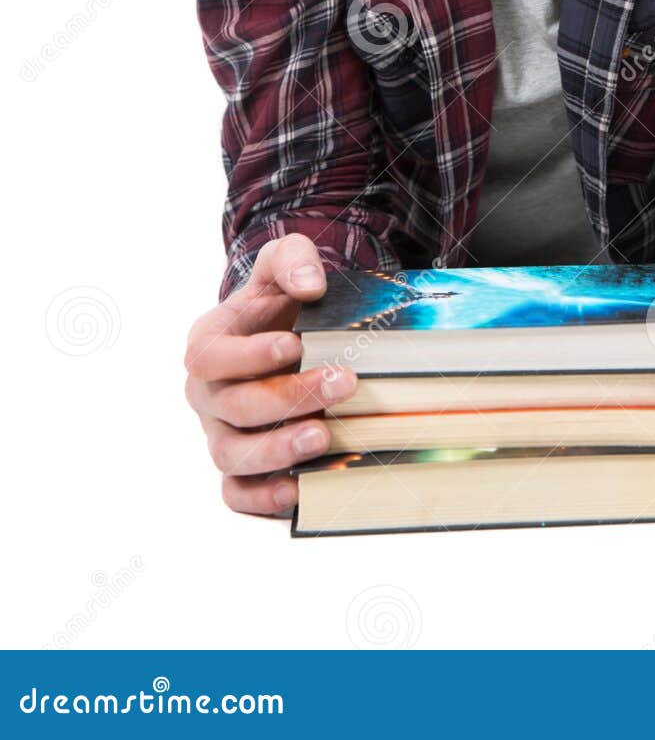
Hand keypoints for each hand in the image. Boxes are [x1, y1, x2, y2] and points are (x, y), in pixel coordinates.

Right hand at [184, 236, 356, 516]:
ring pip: (232, 455)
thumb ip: (293, 260)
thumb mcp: (284, 262)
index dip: (250, 356)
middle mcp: (207, 395)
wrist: (287, 332)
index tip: (296, 344)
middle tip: (342, 382)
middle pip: (233, 407)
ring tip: (324, 436)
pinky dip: (262, 499)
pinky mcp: (240, 468)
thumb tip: (310, 285)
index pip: (211, 357)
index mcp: (207, 344)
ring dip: (277, 450)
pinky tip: (300, 491)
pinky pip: (237, 494)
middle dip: (289, 397)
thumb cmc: (280, 298)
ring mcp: (220, 434)